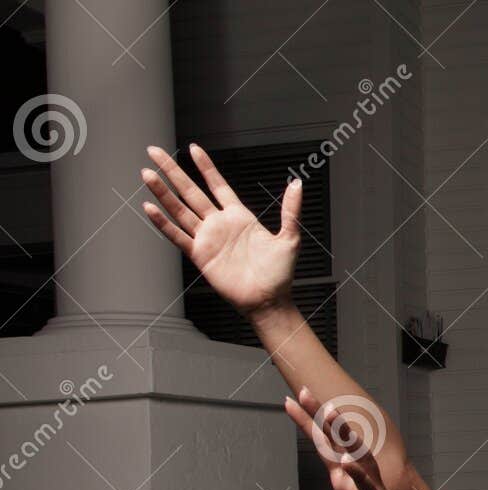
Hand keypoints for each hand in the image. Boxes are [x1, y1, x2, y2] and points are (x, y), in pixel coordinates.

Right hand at [139, 143, 298, 317]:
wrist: (268, 300)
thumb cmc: (280, 274)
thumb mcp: (290, 238)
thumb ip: (290, 210)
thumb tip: (297, 184)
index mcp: (239, 217)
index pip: (218, 185)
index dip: (206, 167)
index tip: (193, 148)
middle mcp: (220, 224)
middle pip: (191, 191)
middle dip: (173, 171)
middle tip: (155, 151)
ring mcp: (208, 239)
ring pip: (179, 209)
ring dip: (162, 192)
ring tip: (147, 173)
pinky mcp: (200, 255)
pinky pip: (177, 236)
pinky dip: (162, 223)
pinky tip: (149, 208)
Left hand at [273, 386, 437, 489]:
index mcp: (343, 476)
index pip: (323, 444)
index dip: (306, 423)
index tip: (288, 401)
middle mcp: (357, 474)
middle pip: (337, 440)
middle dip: (320, 417)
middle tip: (304, 391)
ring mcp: (370, 486)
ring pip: (357, 454)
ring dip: (344, 434)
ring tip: (328, 412)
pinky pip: (368, 488)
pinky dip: (358, 475)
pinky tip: (347, 462)